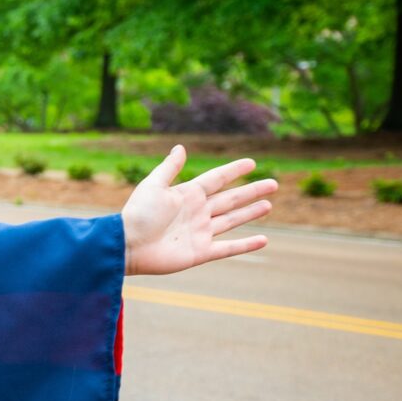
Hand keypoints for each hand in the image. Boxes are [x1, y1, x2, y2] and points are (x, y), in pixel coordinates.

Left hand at [120, 145, 278, 275]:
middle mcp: (197, 212)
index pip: (216, 179)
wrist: (127, 245)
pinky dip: (246, 245)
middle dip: (251, 191)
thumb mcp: (153, 185)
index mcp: (187, 194)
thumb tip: (180, 147)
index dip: (234, 170)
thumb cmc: (137, 214)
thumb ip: (169, 168)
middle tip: (274, 183)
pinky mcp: (200, 252)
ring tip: (269, 204)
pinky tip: (264, 239)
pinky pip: (228, 248)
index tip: (252, 163)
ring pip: (232, 220)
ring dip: (250, 212)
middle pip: (230, 199)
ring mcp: (200, 232)